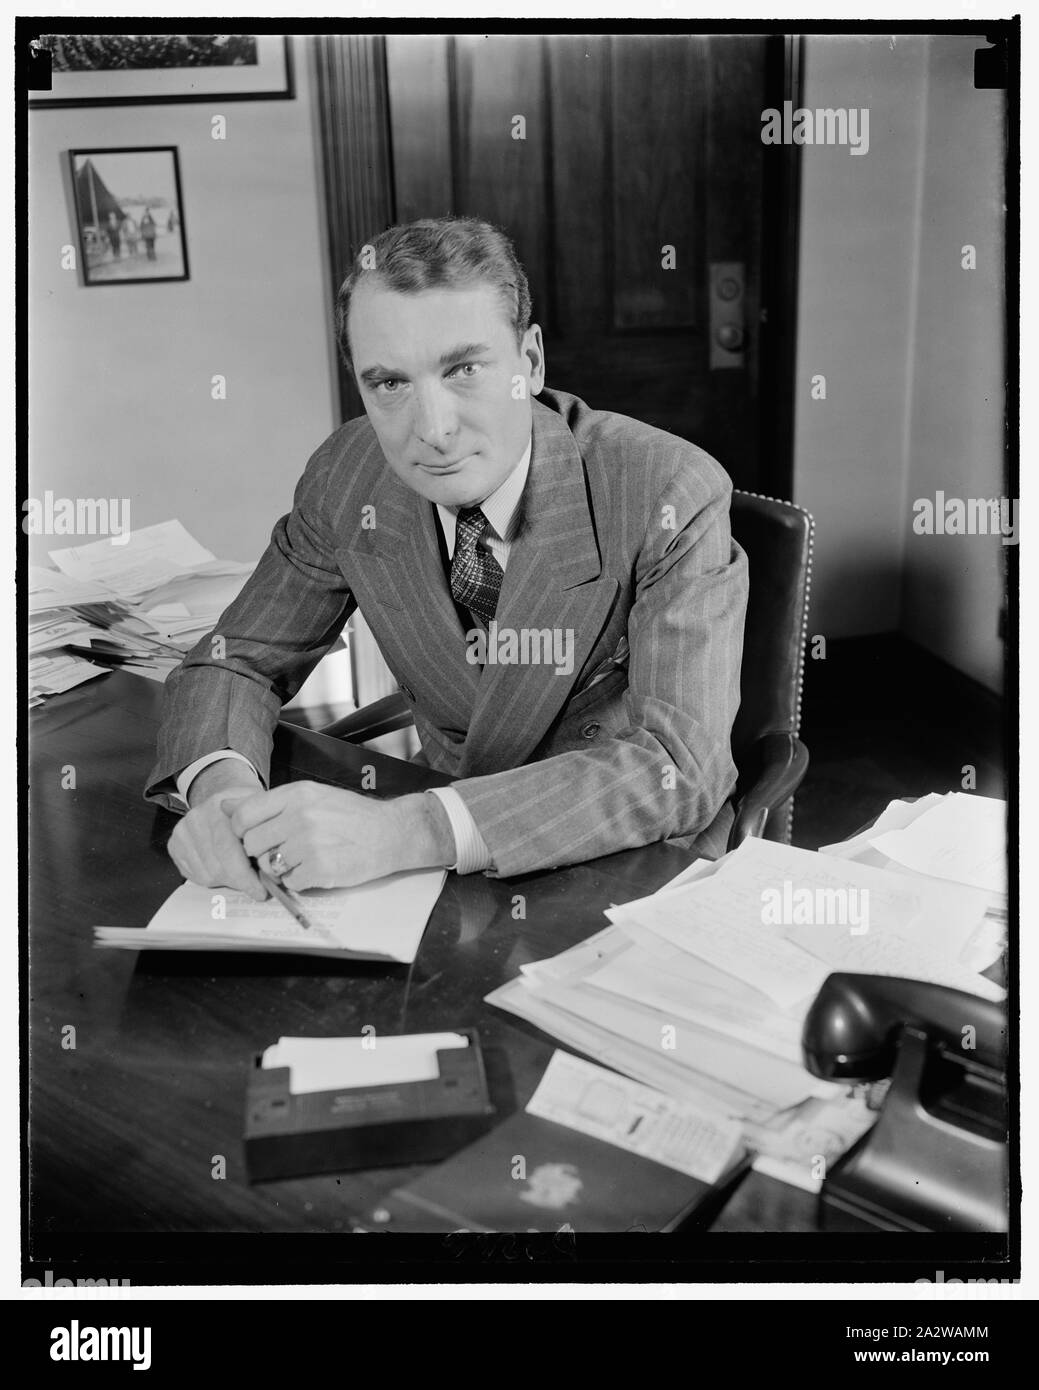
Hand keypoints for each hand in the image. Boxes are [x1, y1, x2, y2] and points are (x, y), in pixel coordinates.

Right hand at [167, 785, 266, 900]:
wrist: (222, 800)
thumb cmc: (248, 809)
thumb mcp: (263, 810)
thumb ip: (266, 831)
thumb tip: (271, 862)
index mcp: (219, 807)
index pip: (229, 851)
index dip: (246, 876)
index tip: (262, 891)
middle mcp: (195, 818)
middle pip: (217, 867)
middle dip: (239, 882)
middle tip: (256, 888)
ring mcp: (182, 832)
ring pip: (206, 875)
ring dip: (227, 882)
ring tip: (241, 876)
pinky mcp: (174, 845)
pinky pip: (194, 876)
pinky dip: (212, 880)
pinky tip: (225, 871)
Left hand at [228, 781, 454, 888]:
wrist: (392, 833)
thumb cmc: (351, 816)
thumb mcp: (312, 796)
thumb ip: (269, 802)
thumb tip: (225, 805)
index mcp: (297, 794)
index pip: (244, 815)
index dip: (242, 832)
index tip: (254, 837)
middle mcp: (300, 816)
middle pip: (252, 844)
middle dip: (262, 853)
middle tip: (283, 851)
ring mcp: (309, 843)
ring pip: (269, 867)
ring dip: (282, 869)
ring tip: (306, 859)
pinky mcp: (319, 869)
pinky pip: (290, 883)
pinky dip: (301, 881)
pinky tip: (318, 869)